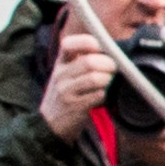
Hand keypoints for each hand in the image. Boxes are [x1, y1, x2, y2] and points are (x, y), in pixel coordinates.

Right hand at [42, 17, 117, 140]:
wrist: (50, 123)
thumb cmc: (65, 93)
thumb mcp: (66, 73)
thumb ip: (82, 60)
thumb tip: (111, 50)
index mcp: (60, 63)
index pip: (68, 44)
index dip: (87, 42)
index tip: (100, 47)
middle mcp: (61, 75)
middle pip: (89, 62)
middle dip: (108, 64)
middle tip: (114, 68)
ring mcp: (66, 91)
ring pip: (95, 78)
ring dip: (108, 79)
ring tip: (108, 82)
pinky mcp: (75, 106)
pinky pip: (98, 95)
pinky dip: (104, 94)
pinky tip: (101, 96)